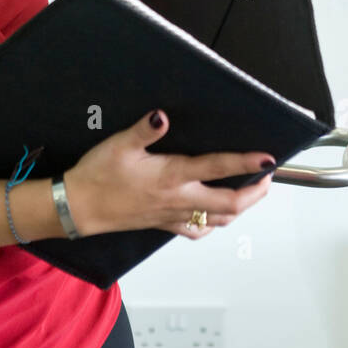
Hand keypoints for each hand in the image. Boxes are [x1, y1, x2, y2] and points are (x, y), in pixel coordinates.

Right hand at [63, 107, 274, 239]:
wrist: (78, 208)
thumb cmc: (98, 176)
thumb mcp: (118, 145)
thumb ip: (143, 130)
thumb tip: (162, 116)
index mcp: (173, 176)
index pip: (218, 168)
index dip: (246, 163)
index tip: (268, 158)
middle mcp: (179, 199)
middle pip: (230, 204)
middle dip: (255, 192)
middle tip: (268, 176)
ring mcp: (173, 216)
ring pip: (218, 220)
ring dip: (240, 208)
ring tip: (252, 194)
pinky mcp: (163, 225)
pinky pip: (196, 231)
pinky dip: (213, 225)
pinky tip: (214, 217)